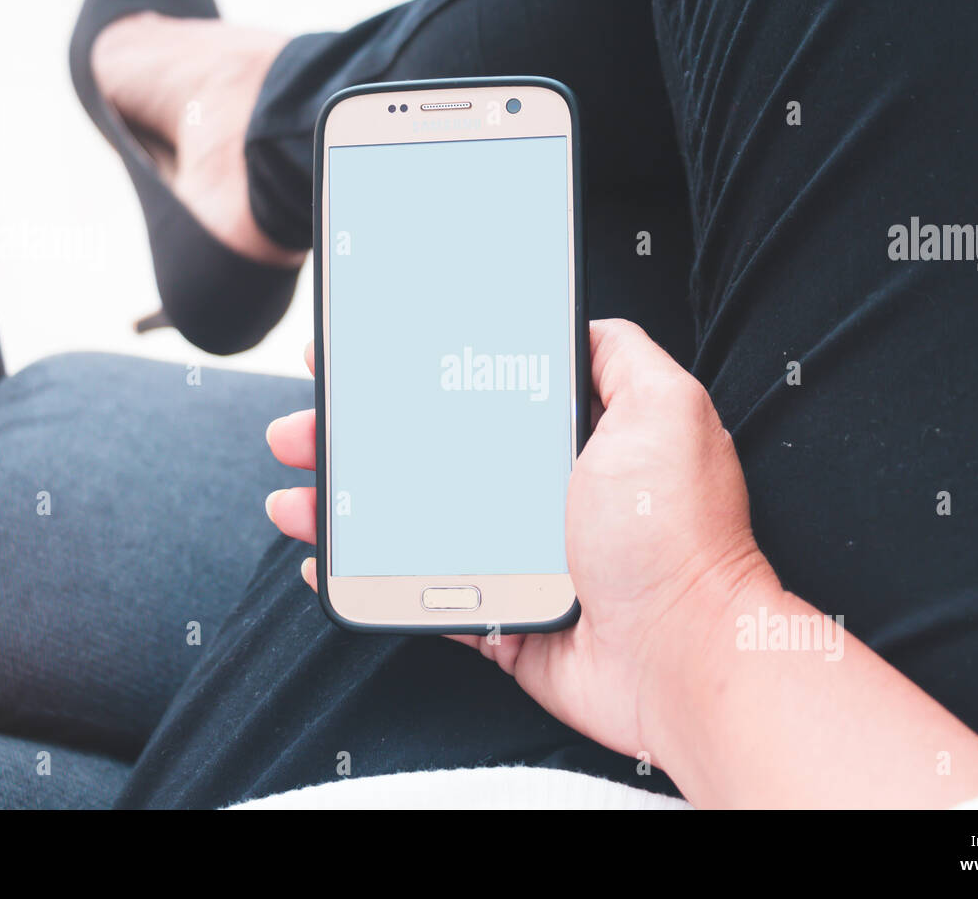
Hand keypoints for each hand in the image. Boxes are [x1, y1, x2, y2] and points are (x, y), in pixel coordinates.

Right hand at [265, 319, 776, 768]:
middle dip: (362, 439)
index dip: (419, 374)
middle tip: (305, 429)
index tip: (364, 360)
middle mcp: (544, 493)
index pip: (480, 392)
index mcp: (575, 439)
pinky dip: (373, 577)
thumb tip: (584, 322)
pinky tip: (327, 561)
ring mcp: (520, 556)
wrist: (682, 655)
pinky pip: (424, 591)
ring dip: (351, 506)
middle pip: (432, 454)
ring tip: (295, 496)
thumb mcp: (663, 410)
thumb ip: (623, 357)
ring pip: (415, 521)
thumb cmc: (673, 534)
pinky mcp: (503, 615)